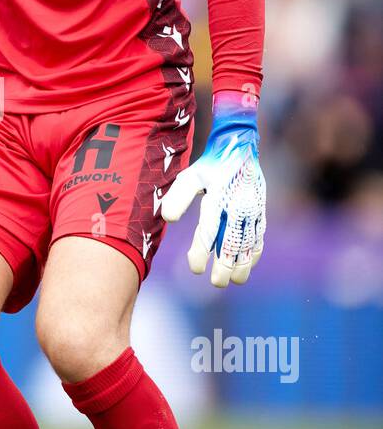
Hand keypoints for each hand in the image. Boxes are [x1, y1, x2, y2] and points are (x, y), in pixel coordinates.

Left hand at [161, 98, 264, 286]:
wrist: (239, 146)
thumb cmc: (210, 165)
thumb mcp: (190, 176)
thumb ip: (178, 197)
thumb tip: (167, 219)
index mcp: (217, 197)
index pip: (208, 230)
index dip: (201, 252)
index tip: (195, 268)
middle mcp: (237, 205)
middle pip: (233, 242)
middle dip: (225, 265)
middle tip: (216, 282)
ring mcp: (252, 209)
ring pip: (249, 243)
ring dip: (243, 264)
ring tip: (234, 280)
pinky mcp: (261, 211)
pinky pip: (260, 236)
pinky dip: (255, 253)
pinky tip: (248, 266)